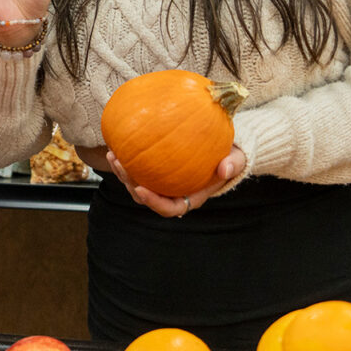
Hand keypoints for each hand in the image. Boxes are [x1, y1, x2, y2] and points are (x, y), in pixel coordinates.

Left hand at [104, 147, 246, 218]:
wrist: (225, 146)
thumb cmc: (230, 156)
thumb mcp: (236, 159)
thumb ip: (233, 164)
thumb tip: (225, 169)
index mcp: (189, 197)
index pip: (168, 208)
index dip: (153, 203)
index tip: (141, 189)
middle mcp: (172, 192)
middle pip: (146, 197)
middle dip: (130, 184)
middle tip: (121, 163)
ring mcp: (162, 182)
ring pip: (137, 184)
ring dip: (123, 172)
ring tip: (114, 154)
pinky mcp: (156, 168)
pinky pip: (139, 168)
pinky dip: (128, 158)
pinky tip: (119, 142)